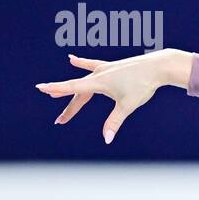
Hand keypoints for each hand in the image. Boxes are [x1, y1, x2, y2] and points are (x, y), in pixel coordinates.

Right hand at [35, 50, 176, 143]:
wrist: (158, 66)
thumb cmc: (143, 85)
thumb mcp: (128, 105)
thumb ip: (114, 122)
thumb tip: (106, 139)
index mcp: (99, 82)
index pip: (73, 87)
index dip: (56, 89)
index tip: (40, 88)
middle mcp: (98, 74)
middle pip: (79, 92)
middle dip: (69, 107)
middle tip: (59, 121)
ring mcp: (105, 69)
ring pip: (84, 81)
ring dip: (72, 89)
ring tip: (55, 93)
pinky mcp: (112, 67)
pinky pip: (93, 66)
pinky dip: (82, 64)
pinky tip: (72, 60)